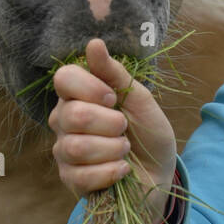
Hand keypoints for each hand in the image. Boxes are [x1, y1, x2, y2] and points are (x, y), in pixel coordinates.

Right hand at [49, 38, 177, 223]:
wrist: (159, 173)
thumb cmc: (147, 132)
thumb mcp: (139, 98)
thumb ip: (115, 73)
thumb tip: (94, 43)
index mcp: (78, 94)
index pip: (64, 78)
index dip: (90, 87)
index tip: (113, 98)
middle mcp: (63, 120)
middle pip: (72, 115)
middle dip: (110, 123)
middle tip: (124, 127)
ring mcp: (64, 151)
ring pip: (76, 147)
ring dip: (112, 149)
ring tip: (125, 149)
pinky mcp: (70, 179)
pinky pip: (81, 175)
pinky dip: (110, 172)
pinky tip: (122, 169)